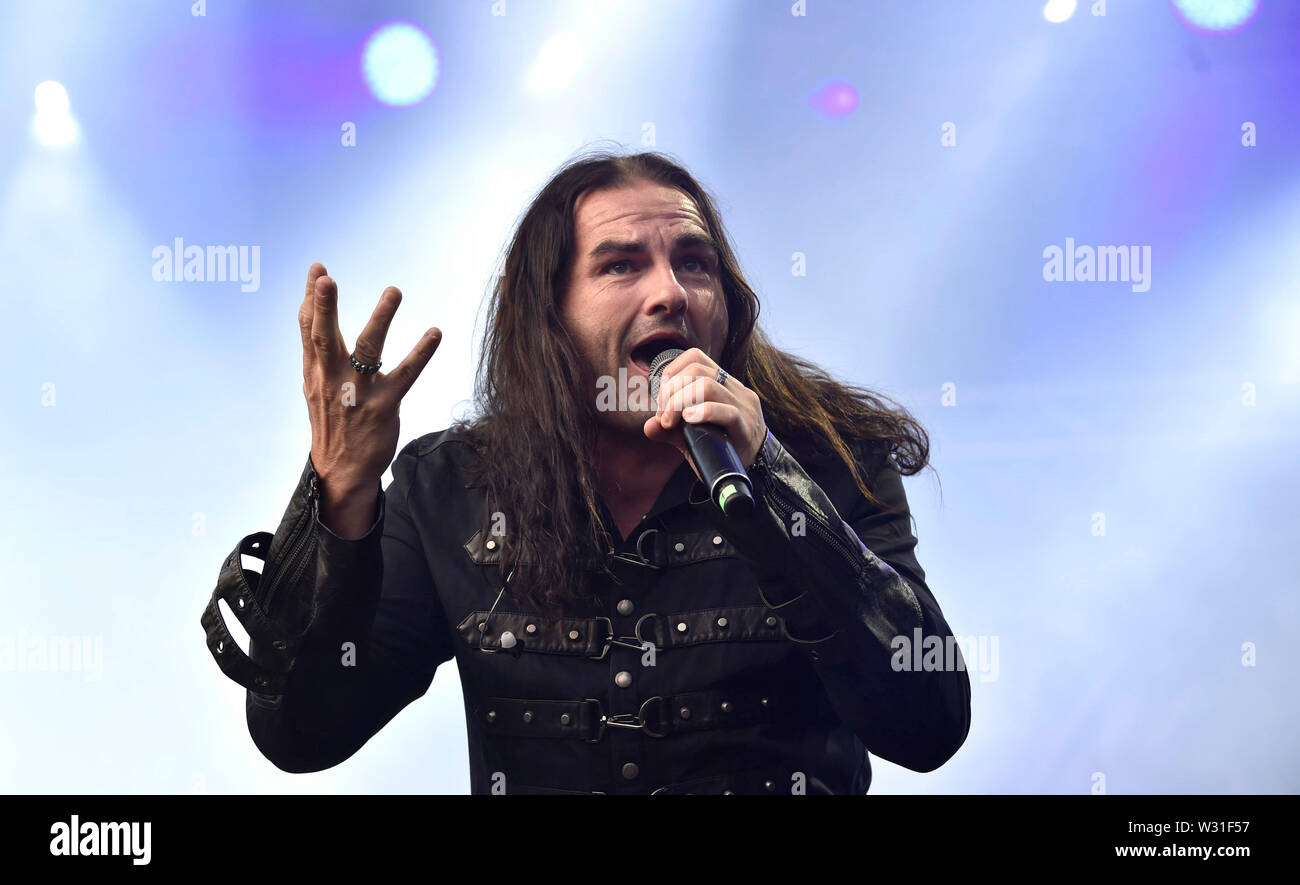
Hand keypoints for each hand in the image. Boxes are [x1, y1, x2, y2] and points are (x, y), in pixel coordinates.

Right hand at [298, 263, 441, 499]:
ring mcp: (358, 392)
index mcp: (314, 372)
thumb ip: (315, 353)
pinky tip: (435, 333)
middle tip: (325, 279)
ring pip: (367, 350)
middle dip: (324, 307)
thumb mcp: (313, 387)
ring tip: (393, 291)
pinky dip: (421, 353)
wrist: (341, 472)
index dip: (310, 299)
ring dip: (381, 319)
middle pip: (325, 337)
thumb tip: (309, 314)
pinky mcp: (384, 406)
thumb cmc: (331, 423)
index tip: (317, 269)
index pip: (308, 330)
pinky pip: (406, 375)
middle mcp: (332, 378)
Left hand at [642, 348, 766, 474]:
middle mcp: (735, 389)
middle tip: (664, 416)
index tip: (662, 400)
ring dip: (679, 402)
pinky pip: (726, 411)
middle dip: (671, 392)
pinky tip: (689, 421)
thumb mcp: (691, 435)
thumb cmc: (720, 447)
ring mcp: (743, 406)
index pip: (695, 358)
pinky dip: (701, 413)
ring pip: (707, 386)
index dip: (671, 374)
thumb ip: (669, 429)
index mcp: (723, 383)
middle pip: (696, 371)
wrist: (752, 470)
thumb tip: (648, 426)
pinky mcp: (746, 426)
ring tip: (671, 422)